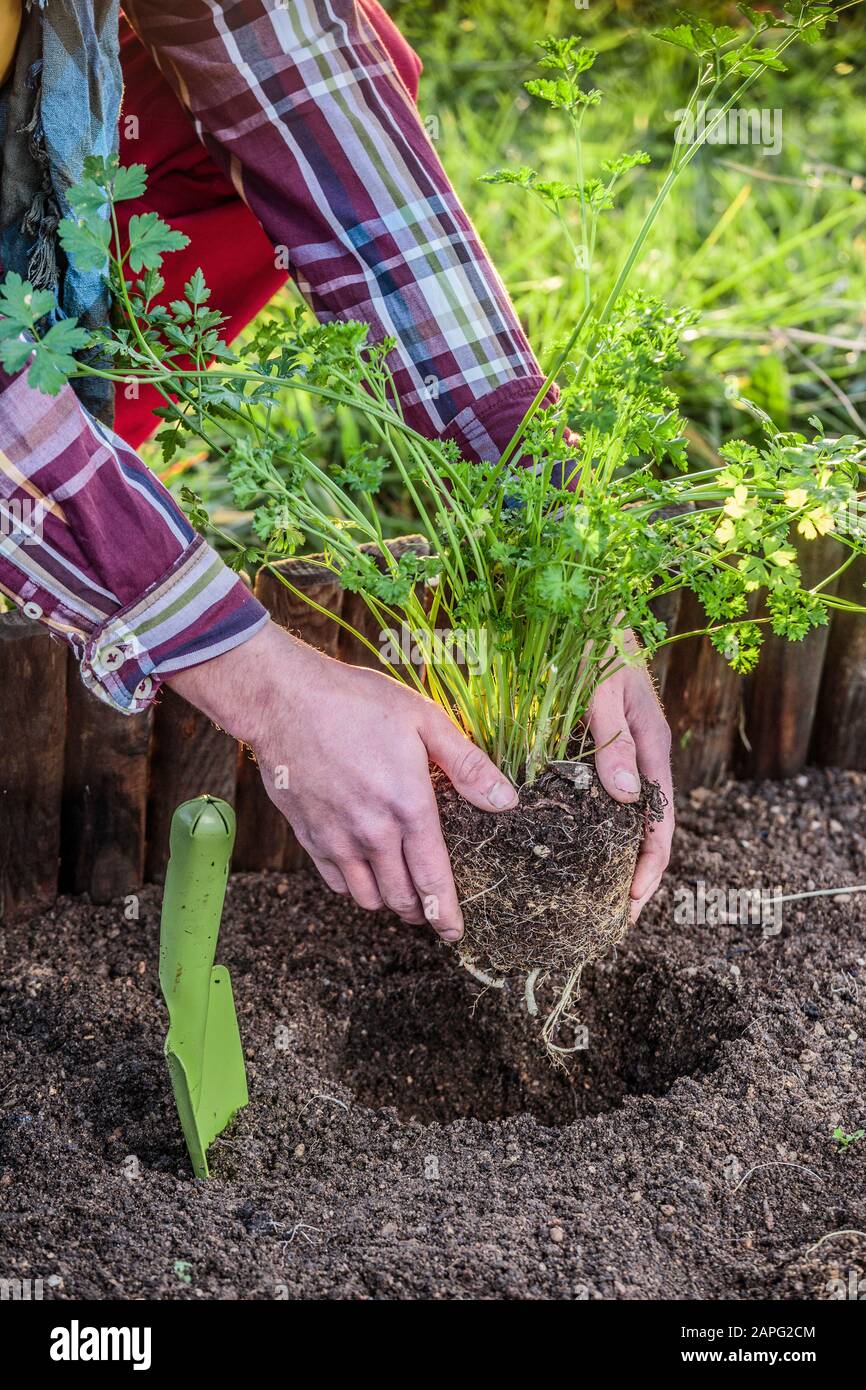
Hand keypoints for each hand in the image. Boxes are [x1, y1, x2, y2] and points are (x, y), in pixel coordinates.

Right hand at [168, 621, 517, 941]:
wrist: (284, 700)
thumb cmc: (356, 702)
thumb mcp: (424, 720)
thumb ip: (467, 764)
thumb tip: (506, 801)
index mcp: (408, 806)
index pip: (433, 879)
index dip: (445, 913)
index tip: (454, 933)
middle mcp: (373, 833)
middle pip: (401, 897)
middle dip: (419, 911)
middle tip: (429, 910)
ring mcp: (337, 838)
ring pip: (367, 897)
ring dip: (387, 900)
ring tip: (399, 890)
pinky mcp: (309, 836)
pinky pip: (335, 882)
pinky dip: (353, 886)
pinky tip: (363, 869)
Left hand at [587, 635, 673, 920]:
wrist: (581, 602)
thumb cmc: (594, 640)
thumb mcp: (605, 686)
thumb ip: (615, 738)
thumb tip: (627, 797)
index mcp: (652, 747)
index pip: (660, 822)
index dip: (649, 868)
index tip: (630, 905)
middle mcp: (639, 755)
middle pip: (644, 828)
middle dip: (632, 875)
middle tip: (609, 919)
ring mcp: (617, 752)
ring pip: (619, 817)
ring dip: (609, 856)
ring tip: (588, 896)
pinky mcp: (592, 744)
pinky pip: (593, 796)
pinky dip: (586, 827)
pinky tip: (562, 844)